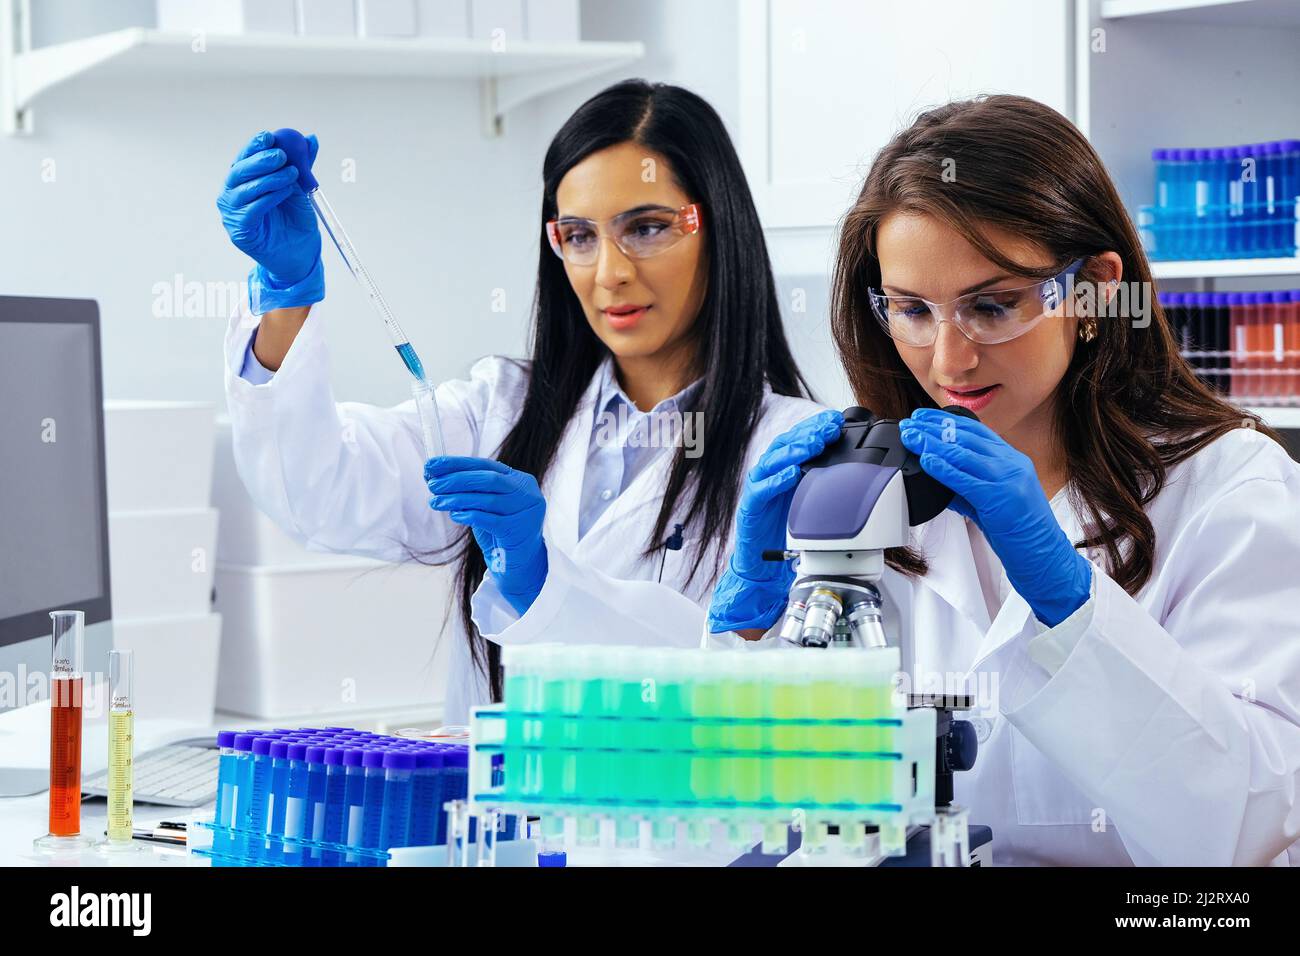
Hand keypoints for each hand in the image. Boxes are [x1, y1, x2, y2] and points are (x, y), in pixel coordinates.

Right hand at [217, 130, 323, 308]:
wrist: (302, 254)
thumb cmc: (296, 222)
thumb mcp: (300, 189)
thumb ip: (302, 165)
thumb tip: (311, 139)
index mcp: (243, 181)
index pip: (244, 159)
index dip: (254, 146)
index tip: (270, 136)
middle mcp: (233, 195)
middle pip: (238, 172)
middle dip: (260, 160)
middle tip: (281, 155)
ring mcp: (232, 214)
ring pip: (244, 190)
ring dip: (269, 179)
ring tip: (291, 174)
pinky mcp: (239, 231)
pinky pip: (251, 210)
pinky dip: (268, 198)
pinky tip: (284, 192)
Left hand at [425, 456, 547, 615]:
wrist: (520, 564)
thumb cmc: (500, 532)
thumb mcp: (486, 506)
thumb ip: (468, 490)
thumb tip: (433, 475)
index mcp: (520, 480)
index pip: (486, 465)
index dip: (457, 464)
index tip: (432, 464)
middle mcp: (527, 492)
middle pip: (488, 479)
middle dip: (456, 480)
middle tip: (432, 485)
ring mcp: (526, 511)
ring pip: (487, 499)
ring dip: (457, 499)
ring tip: (436, 501)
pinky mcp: (518, 530)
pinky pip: (489, 520)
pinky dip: (469, 515)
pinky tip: (455, 515)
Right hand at [707, 410, 843, 632]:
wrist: (763, 563)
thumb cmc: (786, 530)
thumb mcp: (811, 502)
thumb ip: (824, 484)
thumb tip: (854, 470)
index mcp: (784, 469)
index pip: (798, 440)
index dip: (815, 427)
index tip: (835, 420)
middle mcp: (769, 474)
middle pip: (786, 444)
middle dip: (808, 433)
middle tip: (828, 428)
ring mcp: (758, 488)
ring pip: (772, 461)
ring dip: (794, 451)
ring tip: (812, 445)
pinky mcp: (751, 507)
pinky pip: (761, 490)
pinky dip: (775, 481)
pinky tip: (790, 474)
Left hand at [898, 408, 1091, 626]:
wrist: (1044, 557)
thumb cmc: (1020, 531)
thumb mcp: (993, 499)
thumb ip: (968, 486)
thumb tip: (939, 476)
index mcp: (1013, 460)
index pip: (976, 431)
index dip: (947, 421)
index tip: (924, 417)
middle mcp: (1012, 464)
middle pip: (967, 437)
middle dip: (934, 428)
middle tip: (910, 423)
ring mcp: (1008, 479)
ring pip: (963, 453)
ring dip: (932, 443)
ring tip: (911, 437)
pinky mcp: (1000, 498)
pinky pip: (966, 479)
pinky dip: (943, 468)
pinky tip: (927, 461)